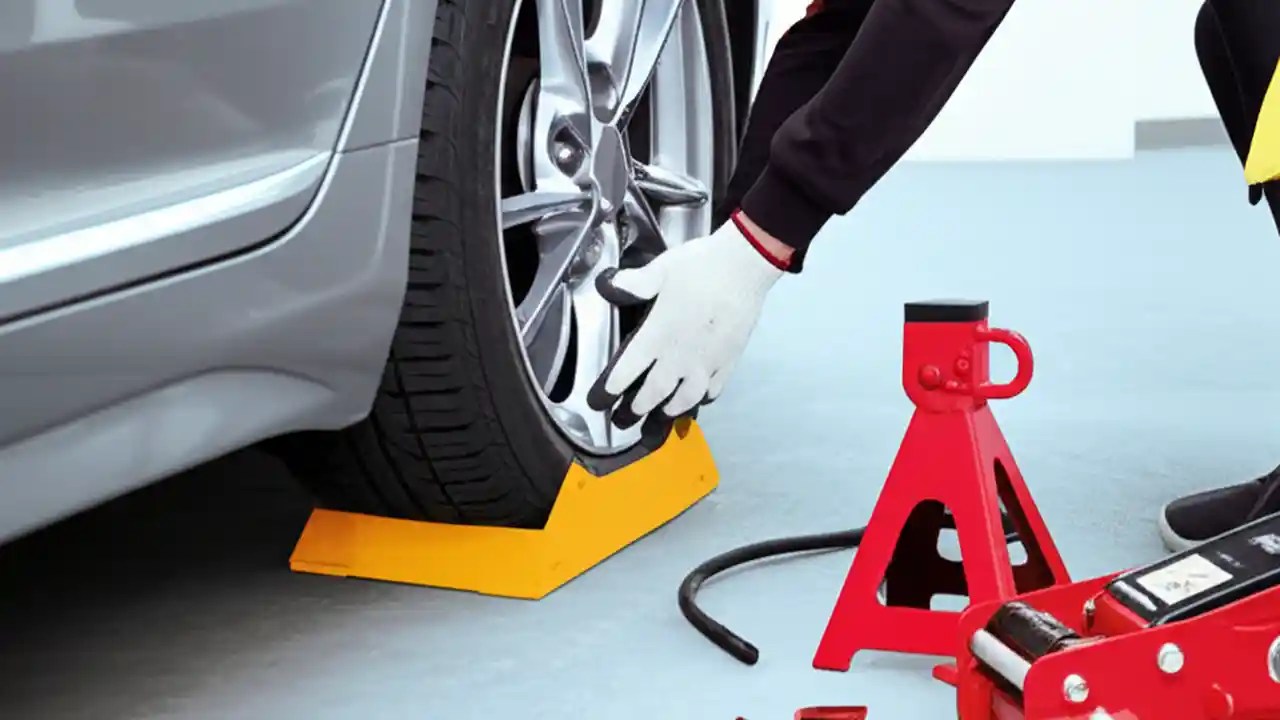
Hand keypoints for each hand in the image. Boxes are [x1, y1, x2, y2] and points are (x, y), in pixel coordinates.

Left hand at [587, 213, 787, 428]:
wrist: (745, 266)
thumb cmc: (700, 266)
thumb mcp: (659, 269)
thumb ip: (632, 284)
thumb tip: (606, 286)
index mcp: (657, 336)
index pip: (626, 372)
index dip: (609, 391)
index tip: (599, 403)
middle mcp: (680, 357)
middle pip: (654, 394)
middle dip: (637, 409)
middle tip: (626, 418)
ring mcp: (707, 363)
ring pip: (685, 399)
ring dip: (669, 409)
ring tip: (661, 412)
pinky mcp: (729, 361)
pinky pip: (713, 390)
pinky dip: (702, 399)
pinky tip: (698, 397)